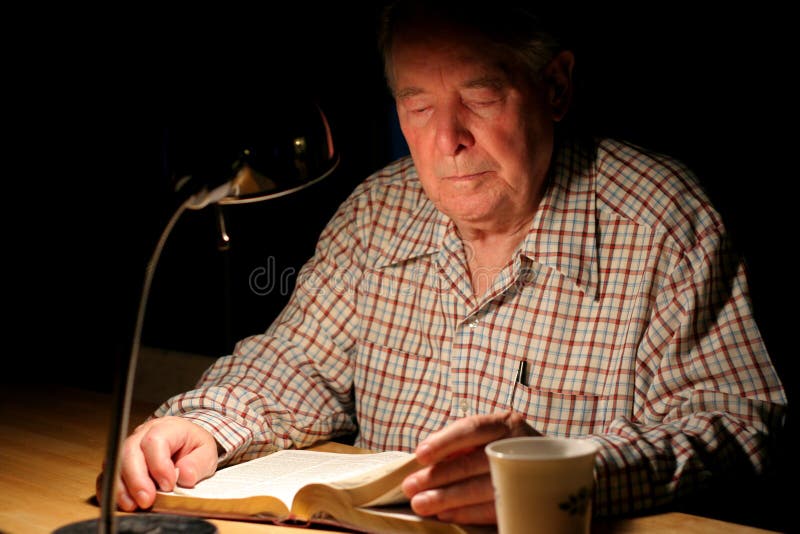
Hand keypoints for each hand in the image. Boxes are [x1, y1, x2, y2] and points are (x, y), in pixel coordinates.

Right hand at [95, 416, 218, 510]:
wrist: (185, 441)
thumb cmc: (193, 446)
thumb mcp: (206, 452)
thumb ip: (198, 463)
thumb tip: (185, 475)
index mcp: (167, 427)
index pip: (155, 441)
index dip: (159, 465)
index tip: (168, 484)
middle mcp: (143, 433)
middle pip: (130, 451)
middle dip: (136, 479)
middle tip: (146, 500)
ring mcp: (129, 446)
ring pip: (115, 462)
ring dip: (121, 487)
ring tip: (133, 505)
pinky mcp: (120, 462)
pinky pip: (108, 474)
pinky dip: (112, 489)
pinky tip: (122, 502)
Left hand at [401, 411, 538, 523]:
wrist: (551, 466)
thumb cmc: (505, 448)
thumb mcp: (488, 436)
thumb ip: (460, 442)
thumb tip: (422, 457)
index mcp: (505, 423)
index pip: (472, 428)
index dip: (444, 441)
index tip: (419, 454)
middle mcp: (518, 444)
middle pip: (473, 462)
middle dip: (438, 476)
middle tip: (410, 487)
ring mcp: (526, 473)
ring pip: (482, 488)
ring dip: (448, 498)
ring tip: (421, 504)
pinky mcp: (527, 498)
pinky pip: (494, 509)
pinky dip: (467, 512)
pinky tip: (445, 514)